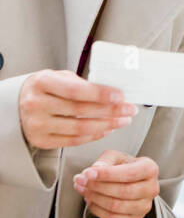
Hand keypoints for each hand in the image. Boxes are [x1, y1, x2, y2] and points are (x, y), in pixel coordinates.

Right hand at [18, 69, 136, 149]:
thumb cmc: (45, 87)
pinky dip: (93, 135)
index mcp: (42, 83)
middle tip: (129, 110)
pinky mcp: (41, 141)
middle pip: (80, 111)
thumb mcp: (59, 76)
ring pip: (79, 128)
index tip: (120, 96)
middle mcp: (37, 105)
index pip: (76, 90)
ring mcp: (37, 125)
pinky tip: (106, 129)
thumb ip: (82, 83)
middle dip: (110, 111)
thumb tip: (112, 92)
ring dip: (106, 125)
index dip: (100, 94)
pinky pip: (73, 140)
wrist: (19, 104)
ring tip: (122, 121)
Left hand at [73, 150, 158, 217]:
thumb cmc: (124, 167)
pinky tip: (91, 201)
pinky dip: (98, 211)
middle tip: (81, 180)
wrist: (132, 181)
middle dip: (98, 186)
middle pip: (123, 191)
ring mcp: (145, 206)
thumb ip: (105, 160)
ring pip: (117, 206)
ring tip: (84, 190)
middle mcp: (151, 188)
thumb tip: (95, 170)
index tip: (88, 173)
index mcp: (150, 169)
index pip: (129, 174)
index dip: (107, 174)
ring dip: (95, 198)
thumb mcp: (116, 157)